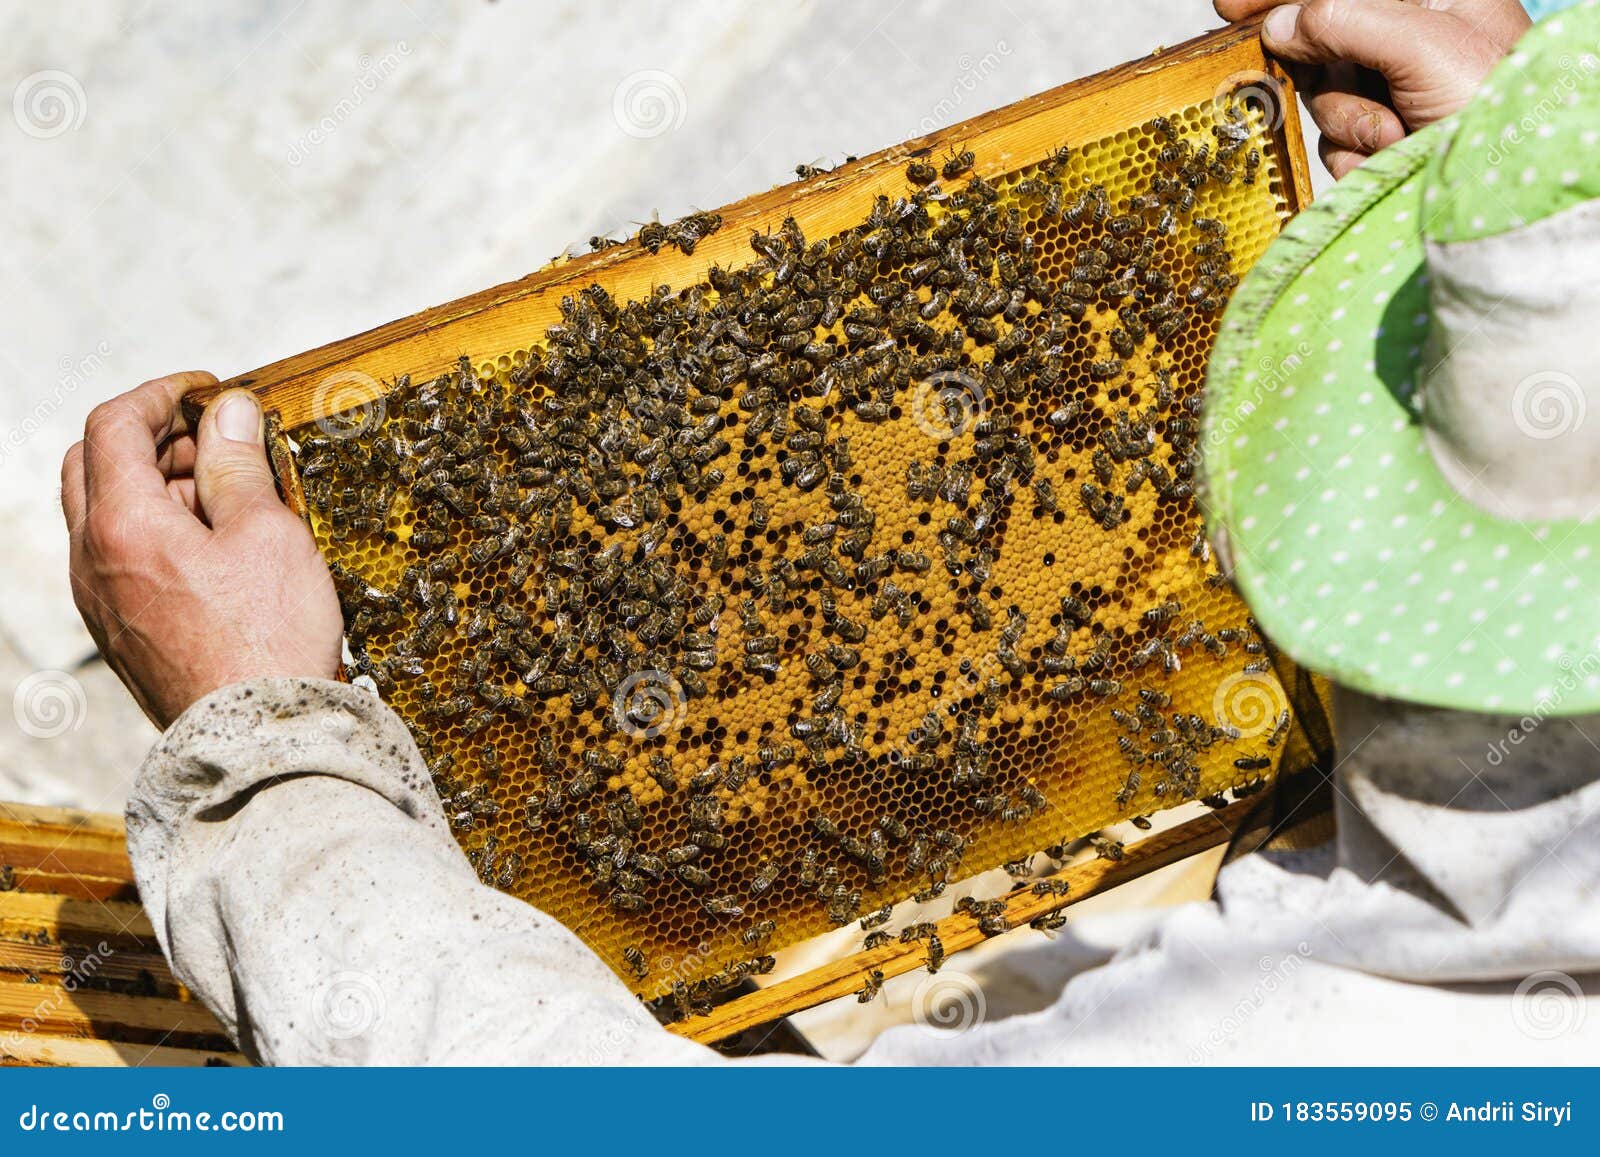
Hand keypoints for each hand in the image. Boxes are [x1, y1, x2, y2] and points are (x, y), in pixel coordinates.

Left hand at [62, 374, 342, 729]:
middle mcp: (93, 560)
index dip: (160, 395)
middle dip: (148, 438)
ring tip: (228, 496)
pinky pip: (121, 560)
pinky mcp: (122, 634)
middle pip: (92, 466)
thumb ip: (238, 464)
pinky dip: (156, 532)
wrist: (259, 738)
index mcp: (120, 524)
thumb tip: (228, 413)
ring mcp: (101, 602)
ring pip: (104, 515)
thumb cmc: (267, 640)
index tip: (206, 392)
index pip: (113, 425)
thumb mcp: (267, 533)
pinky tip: (216, 549)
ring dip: (154, 486)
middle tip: (212, 439)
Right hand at [1216, 0, 1530, 176]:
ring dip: (1351, 120)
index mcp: (1430, 1)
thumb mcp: (1426, 45)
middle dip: (1326, 72)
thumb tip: (1281, 23)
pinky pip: (1333, 141)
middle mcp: (1408, 44)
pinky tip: (1391, 155)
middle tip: (1323, 81)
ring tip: (1396, 133)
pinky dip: (1355, 153)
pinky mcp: (1382, 143)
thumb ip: (1348, 20)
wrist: (1509, 191)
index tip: (1229, 7)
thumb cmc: (1494, 104)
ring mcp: (1394, 96)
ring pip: (1324, 97)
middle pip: (1322, 44)